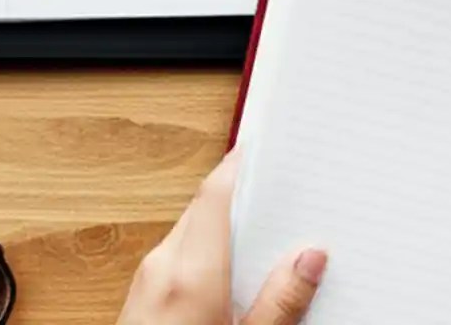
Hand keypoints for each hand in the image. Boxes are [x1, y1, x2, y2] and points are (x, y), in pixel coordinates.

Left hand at [117, 150, 327, 324]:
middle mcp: (161, 266)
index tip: (272, 146)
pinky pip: (179, 262)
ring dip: (229, 234)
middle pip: (208, 212)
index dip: (244, 163)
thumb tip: (311, 256)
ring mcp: (144, 283)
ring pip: (193, 237)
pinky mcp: (139, 302)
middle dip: (247, 203)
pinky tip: (239, 282)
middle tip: (291, 201)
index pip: (217, 191)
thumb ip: (280, 303)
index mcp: (189, 271)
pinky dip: (210, 259)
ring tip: (274, 247)